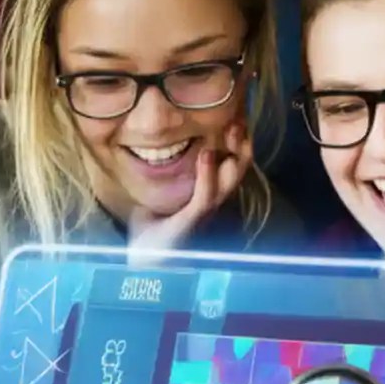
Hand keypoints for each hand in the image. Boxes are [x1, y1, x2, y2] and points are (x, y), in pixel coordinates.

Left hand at [127, 123, 252, 259]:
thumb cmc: (149, 236)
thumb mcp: (155, 199)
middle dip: (242, 143)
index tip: (236, 116)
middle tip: (240, 117)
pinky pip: (205, 196)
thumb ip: (160, 178)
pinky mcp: (192, 223)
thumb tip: (149, 150)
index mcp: (205, 198)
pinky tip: (207, 154)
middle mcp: (211, 205)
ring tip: (231, 128)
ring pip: (229, 180)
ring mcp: (204, 214)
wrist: (142, 267)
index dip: (237, 142)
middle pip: (238, 169)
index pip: (229, 165)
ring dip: (233, 153)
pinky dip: (208, 174)